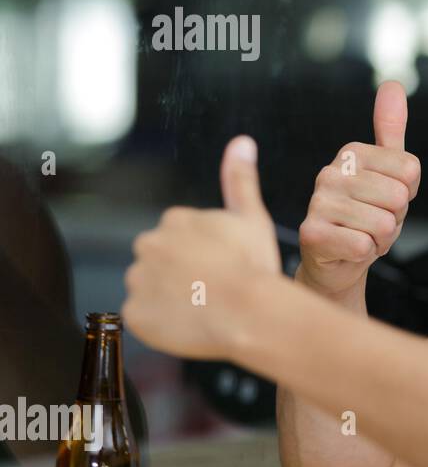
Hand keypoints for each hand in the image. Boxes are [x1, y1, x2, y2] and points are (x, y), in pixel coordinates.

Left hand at [123, 136, 281, 360]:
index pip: (182, 238)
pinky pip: (144, 318)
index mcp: (175, 220)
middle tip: (212, 290)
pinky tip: (189, 324)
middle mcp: (148, 244)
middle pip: (161, 262)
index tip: (222, 267)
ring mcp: (138, 280)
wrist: (248, 311)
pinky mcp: (134, 313)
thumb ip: (240, 179)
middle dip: (181, 274)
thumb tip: (242, 142)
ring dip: (170, 299)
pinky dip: (162, 323)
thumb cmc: (253, 266)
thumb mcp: (252, 217)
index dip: (205, 255)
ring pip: (151, 289)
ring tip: (202, 309)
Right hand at [297, 82, 420, 298]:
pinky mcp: (311, 233)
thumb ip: (391, 129)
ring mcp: (317, 202)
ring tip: (361, 234)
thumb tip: (392, 84)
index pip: (410, 170)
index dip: (407, 192)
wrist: (337, 259)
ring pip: (385, 224)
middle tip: (373, 221)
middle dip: (395, 218)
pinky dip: (365, 253)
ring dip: (381, 238)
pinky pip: (364, 245)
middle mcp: (330, 172)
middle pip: (399, 198)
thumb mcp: (386, 171)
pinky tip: (349, 249)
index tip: (385, 198)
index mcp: (351, 153)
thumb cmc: (365, 214)